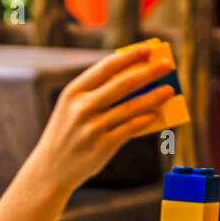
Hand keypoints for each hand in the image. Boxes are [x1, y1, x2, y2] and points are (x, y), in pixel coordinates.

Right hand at [30, 47, 176, 195]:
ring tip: (169, 90)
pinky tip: (155, 114)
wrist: (50, 170)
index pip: (105, 67)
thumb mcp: (70, 109)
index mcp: (73, 92)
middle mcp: (82, 108)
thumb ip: (95, 94)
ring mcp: (92, 128)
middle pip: (122, 84)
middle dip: (148, 72)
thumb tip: (133, 83)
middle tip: (167, 66)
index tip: (146, 50)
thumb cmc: (66, 135)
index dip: (128, 57)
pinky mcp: (102, 146)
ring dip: (153, 97)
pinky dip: (144, 120)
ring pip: (130, 107)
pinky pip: (129, 129)